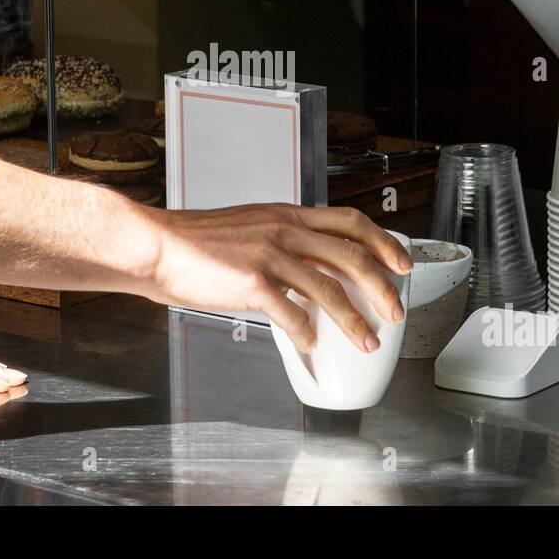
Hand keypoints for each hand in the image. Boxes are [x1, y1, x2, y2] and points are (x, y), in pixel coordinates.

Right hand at [140, 204, 410, 354]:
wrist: (157, 245)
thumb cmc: (197, 241)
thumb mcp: (251, 226)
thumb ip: (283, 241)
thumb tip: (309, 268)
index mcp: (287, 215)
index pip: (350, 221)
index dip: (383, 242)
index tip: (401, 262)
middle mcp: (284, 230)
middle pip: (351, 257)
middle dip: (381, 287)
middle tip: (395, 311)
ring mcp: (269, 255)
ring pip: (329, 289)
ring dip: (354, 320)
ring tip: (367, 341)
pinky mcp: (251, 282)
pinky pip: (291, 313)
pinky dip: (305, 332)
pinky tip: (309, 343)